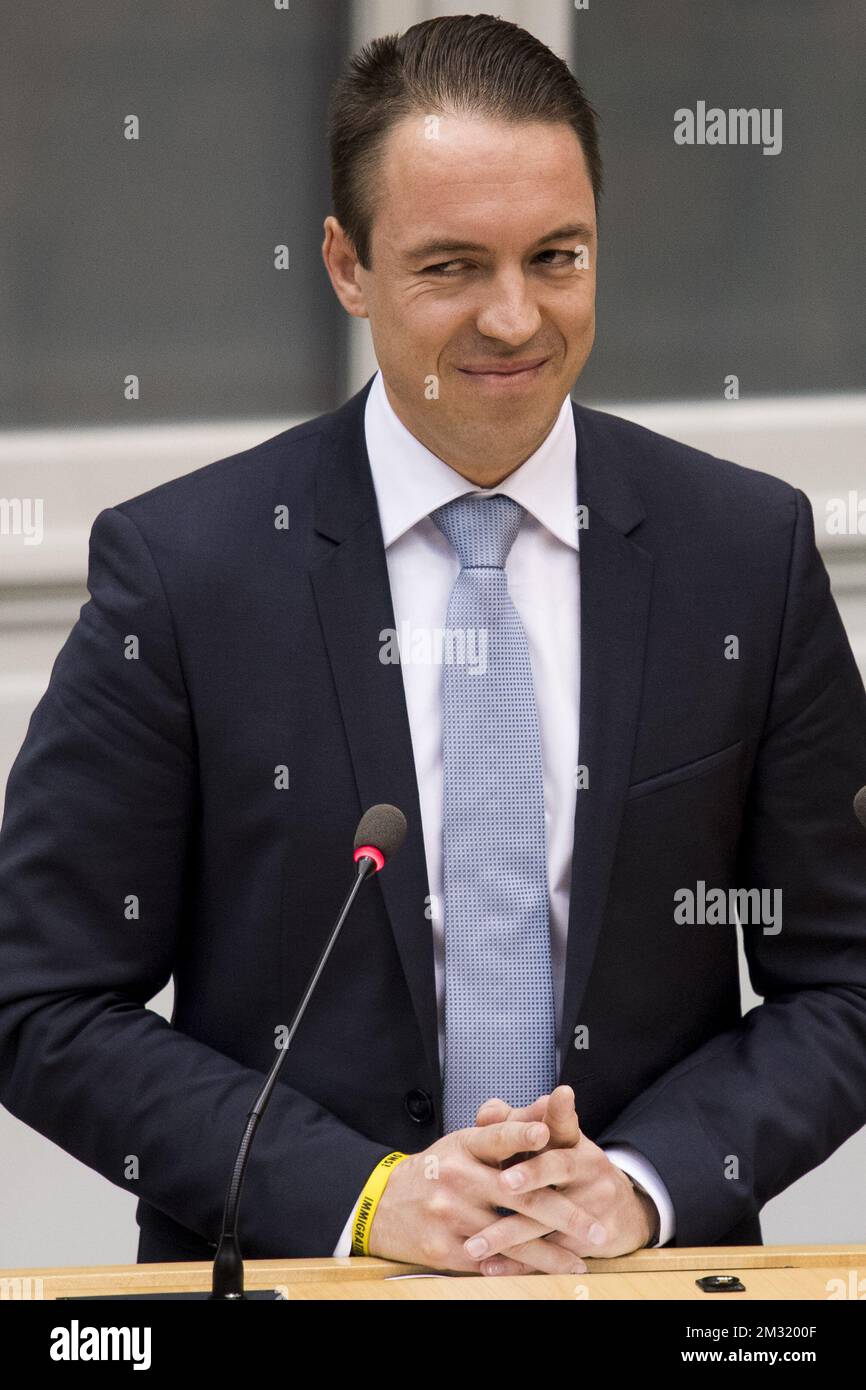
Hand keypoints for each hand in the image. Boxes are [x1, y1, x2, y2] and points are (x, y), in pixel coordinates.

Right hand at [366, 1118, 590, 1274]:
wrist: (382, 1205)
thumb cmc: (436, 1171)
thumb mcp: (463, 1143)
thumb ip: (505, 1130)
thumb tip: (548, 1109)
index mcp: (463, 1146)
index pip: (496, 1136)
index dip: (521, 1133)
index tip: (548, 1132)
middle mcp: (457, 1177)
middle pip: (517, 1194)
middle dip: (564, 1212)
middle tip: (596, 1225)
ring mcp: (451, 1214)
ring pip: (511, 1234)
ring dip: (551, 1250)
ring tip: (582, 1255)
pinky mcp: (446, 1249)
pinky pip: (493, 1261)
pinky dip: (524, 1267)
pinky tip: (549, 1270)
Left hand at [465, 1085, 657, 1274]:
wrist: (618, 1210)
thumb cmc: (565, 1169)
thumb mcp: (549, 1143)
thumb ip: (515, 1125)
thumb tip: (488, 1108)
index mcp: (573, 1139)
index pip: (564, 1120)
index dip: (560, 1109)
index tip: (559, 1095)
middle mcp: (587, 1166)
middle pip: (559, 1166)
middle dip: (531, 1174)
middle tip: (504, 1182)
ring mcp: (593, 1204)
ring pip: (547, 1218)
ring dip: (508, 1232)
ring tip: (476, 1243)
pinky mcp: (591, 1240)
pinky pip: (549, 1253)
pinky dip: (517, 1263)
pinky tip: (490, 1266)